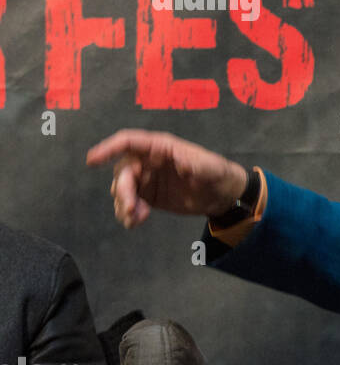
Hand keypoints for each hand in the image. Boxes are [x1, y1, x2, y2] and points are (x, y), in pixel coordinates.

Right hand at [85, 129, 246, 228]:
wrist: (222, 195)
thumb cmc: (217, 172)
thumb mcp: (210, 167)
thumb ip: (195, 164)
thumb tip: (182, 160)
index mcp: (159, 147)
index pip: (128, 142)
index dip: (108, 148)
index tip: (91, 161)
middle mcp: (147, 161)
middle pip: (122, 172)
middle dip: (123, 192)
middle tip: (132, 209)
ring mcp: (146, 179)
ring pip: (121, 190)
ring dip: (123, 205)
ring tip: (137, 218)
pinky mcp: (147, 196)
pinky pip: (128, 204)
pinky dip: (127, 214)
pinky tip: (135, 222)